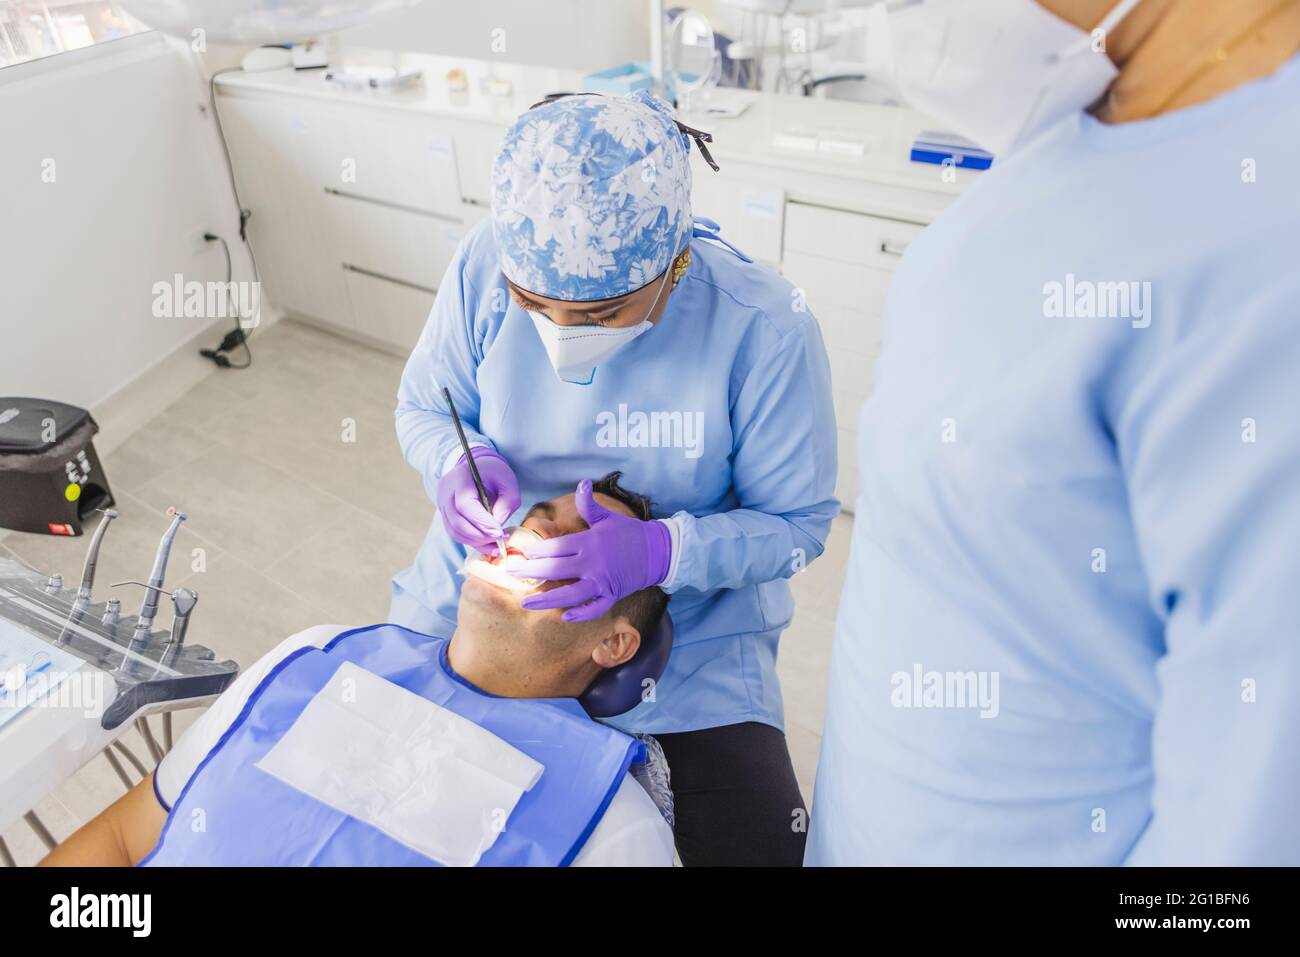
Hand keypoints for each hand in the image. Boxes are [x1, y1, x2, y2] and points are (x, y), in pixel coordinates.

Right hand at [437, 448, 519, 552]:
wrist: (478, 468)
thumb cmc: (495, 474)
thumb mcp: (508, 483)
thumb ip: (506, 505)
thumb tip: (497, 530)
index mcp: (460, 477)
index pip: (465, 505)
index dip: (482, 522)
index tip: (500, 533)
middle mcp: (446, 491)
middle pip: (457, 522)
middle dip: (480, 536)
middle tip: (500, 541)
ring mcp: (442, 504)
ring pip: (454, 531)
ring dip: (476, 542)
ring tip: (496, 546)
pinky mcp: (445, 515)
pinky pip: (455, 533)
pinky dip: (471, 541)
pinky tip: (488, 544)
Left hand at [510, 479, 670, 621]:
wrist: (658, 551)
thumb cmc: (630, 533)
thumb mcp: (608, 517)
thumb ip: (589, 504)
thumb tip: (581, 483)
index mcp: (589, 542)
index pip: (557, 548)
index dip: (537, 552)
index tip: (522, 554)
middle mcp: (593, 564)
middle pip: (555, 570)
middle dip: (530, 573)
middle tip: (509, 574)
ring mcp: (602, 582)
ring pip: (569, 594)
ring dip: (546, 599)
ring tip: (526, 602)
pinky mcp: (612, 595)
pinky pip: (595, 608)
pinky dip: (580, 614)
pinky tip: (564, 616)